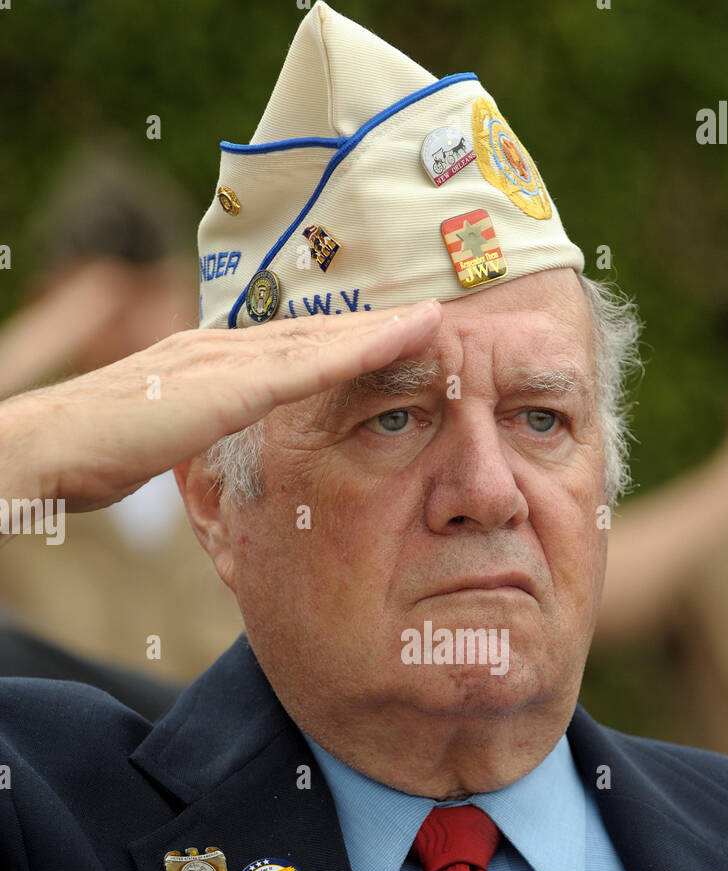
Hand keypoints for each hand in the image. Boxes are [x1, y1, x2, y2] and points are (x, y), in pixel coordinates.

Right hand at [0, 300, 442, 514]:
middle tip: (433, 317)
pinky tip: (402, 340)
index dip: (341, 341)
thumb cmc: (91, 454)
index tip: (388, 339)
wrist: (49, 446)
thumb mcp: (159, 441)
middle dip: (374, 324)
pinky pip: (308, 365)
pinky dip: (359, 350)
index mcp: (206, 363)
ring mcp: (224, 359)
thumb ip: (194, 435)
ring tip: (436, 319)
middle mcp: (220, 347)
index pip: (287, 348)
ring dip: (381, 328)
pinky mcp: (228, 385)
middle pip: (313, 332)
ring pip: (320, 339)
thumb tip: (211, 451)